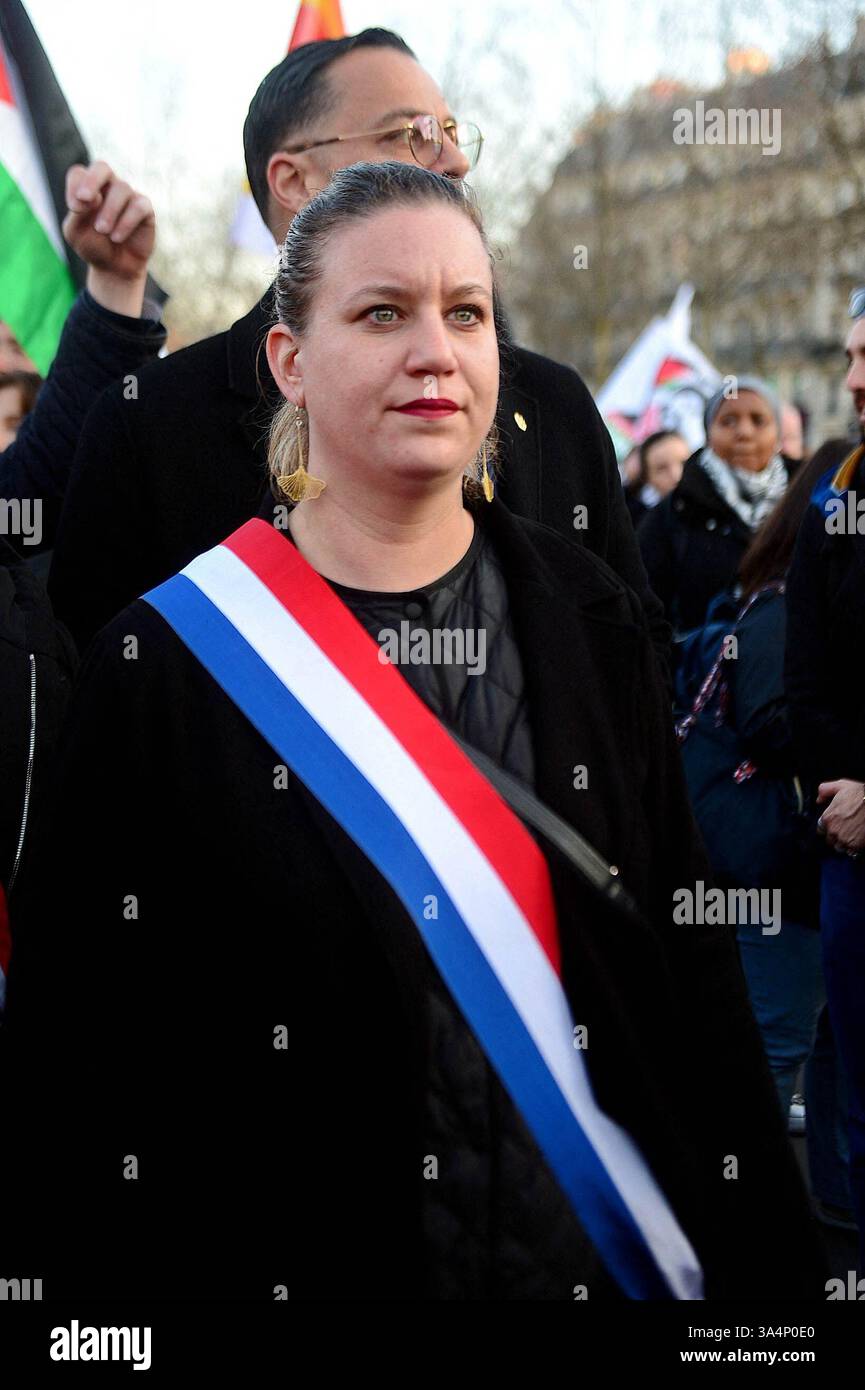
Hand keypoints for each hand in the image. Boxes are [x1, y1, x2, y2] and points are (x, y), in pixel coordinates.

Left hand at [62, 160, 155, 315]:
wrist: (114, 269)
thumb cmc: (93, 246)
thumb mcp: (76, 233)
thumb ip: (79, 213)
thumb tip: (97, 196)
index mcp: (87, 189)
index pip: (79, 174)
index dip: (75, 186)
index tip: (75, 208)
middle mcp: (108, 187)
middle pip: (102, 167)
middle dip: (92, 180)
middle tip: (86, 198)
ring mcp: (128, 197)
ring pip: (122, 189)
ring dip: (110, 210)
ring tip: (103, 231)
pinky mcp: (145, 211)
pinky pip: (140, 206)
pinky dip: (127, 221)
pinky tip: (117, 237)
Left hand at [817, 779, 864, 854]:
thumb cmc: (860, 794)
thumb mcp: (840, 785)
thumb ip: (825, 790)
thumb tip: (819, 800)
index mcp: (827, 818)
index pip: (820, 828)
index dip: (827, 826)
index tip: (834, 824)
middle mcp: (833, 831)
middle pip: (829, 840)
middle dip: (835, 835)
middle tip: (844, 829)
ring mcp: (844, 840)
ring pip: (839, 847)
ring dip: (843, 843)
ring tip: (850, 836)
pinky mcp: (856, 846)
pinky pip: (851, 852)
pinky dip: (853, 849)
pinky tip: (857, 841)